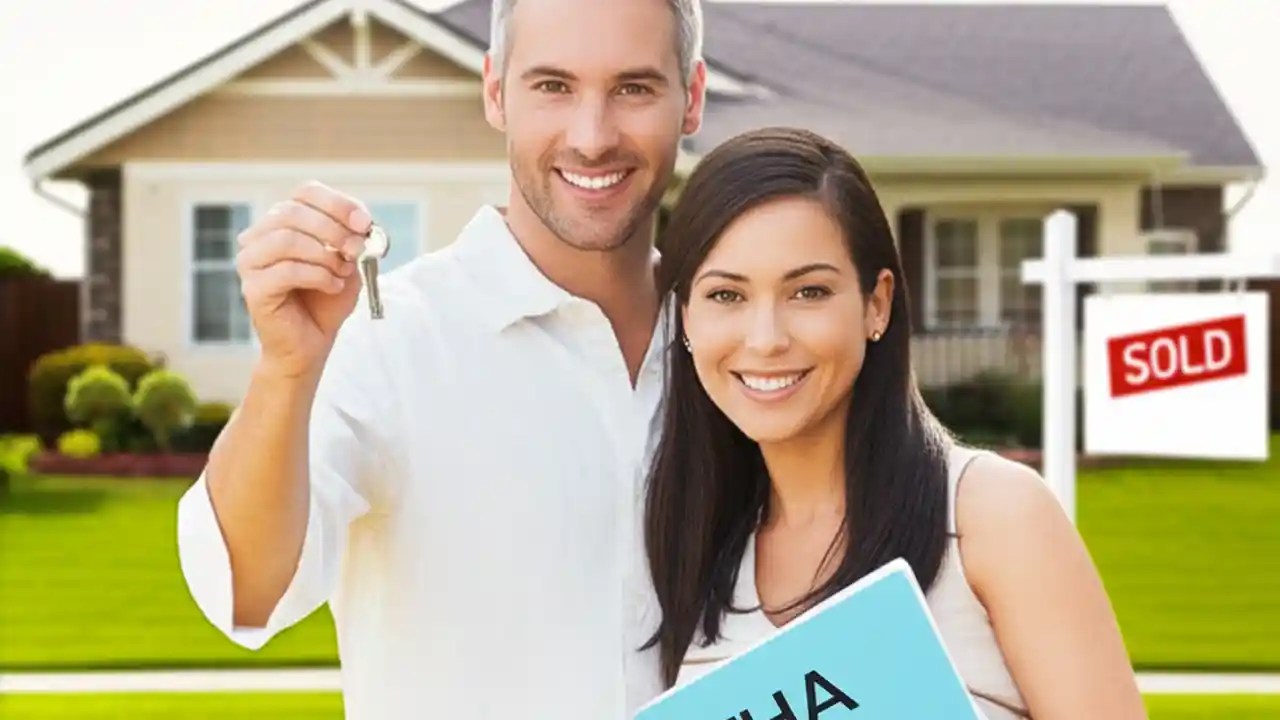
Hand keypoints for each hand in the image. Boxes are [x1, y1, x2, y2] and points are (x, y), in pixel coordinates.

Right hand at [236, 181, 372, 378]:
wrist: (310, 345)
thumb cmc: (325, 302)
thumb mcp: (347, 263)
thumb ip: (352, 240)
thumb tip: (360, 223)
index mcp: (282, 223)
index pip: (304, 193)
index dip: (337, 203)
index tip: (364, 223)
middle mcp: (260, 237)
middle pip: (292, 212)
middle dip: (333, 229)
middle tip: (355, 250)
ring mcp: (251, 263)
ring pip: (286, 238)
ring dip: (324, 254)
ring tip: (342, 273)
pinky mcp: (253, 289)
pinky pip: (286, 271)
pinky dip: (318, 276)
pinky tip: (332, 287)